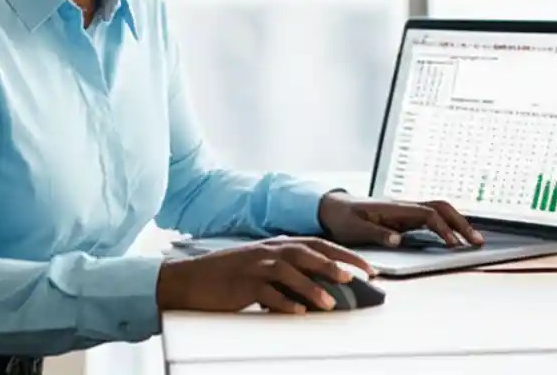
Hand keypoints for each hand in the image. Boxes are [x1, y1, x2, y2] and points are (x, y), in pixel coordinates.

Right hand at [156, 236, 377, 313]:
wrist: (189, 279)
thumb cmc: (227, 275)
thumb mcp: (260, 265)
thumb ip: (287, 270)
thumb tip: (321, 284)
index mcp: (276, 245)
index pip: (317, 245)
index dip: (344, 255)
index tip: (366, 267)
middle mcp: (268, 251)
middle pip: (309, 253)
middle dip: (336, 265)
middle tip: (359, 278)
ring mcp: (255, 267)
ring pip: (290, 272)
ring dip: (313, 286)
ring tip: (331, 302)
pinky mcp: (242, 285)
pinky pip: (267, 293)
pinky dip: (284, 302)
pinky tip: (299, 311)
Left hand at [316, 191, 482, 247]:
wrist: (332, 207)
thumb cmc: (343, 218)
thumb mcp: (354, 229)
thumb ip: (376, 234)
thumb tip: (398, 240)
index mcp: (394, 208)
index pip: (427, 214)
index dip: (443, 228)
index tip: (454, 244)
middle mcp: (404, 206)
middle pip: (441, 207)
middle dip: (461, 223)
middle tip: (478, 242)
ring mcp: (406, 211)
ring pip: (440, 210)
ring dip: (458, 223)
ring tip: (475, 241)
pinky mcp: (406, 217)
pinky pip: (433, 217)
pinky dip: (448, 225)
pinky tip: (456, 238)